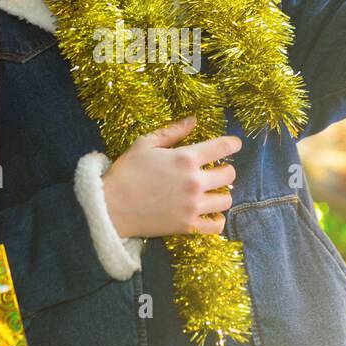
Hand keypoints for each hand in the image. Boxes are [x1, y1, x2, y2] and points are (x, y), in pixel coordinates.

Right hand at [101, 116, 241, 238]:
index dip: (233, 144)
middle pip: (230, 175)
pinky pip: (216, 225)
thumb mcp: (145, 144)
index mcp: (186, 158)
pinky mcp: (188, 226)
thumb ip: (173, 132)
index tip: (234, 144)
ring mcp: (193, 206)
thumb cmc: (126, 172)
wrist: (111, 207)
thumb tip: (194, 120)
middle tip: (215, 170)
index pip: (223, 147)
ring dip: (222, 193)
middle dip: (225, 169)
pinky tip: (210, 213)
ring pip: (226, 200)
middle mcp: (195, 182)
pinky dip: (216, 219)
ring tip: (211, 192)